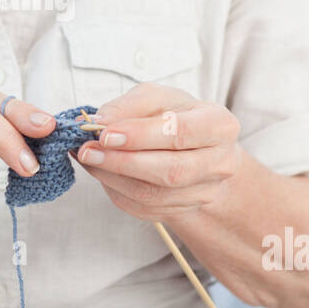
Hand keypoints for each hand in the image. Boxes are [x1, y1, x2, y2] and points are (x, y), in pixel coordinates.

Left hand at [73, 83, 240, 219]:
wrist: (196, 147)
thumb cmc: (176, 115)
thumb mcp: (157, 98)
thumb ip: (129, 106)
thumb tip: (98, 122)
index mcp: (220, 125)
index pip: (180, 132)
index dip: (141, 135)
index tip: (105, 133)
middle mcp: (220, 163)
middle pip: (170, 171)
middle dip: (123, 162)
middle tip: (88, 150)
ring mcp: (205, 191)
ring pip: (154, 195)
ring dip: (114, 178)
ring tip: (89, 159)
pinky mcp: (186, 209)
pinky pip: (145, 208)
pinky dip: (117, 191)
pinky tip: (101, 172)